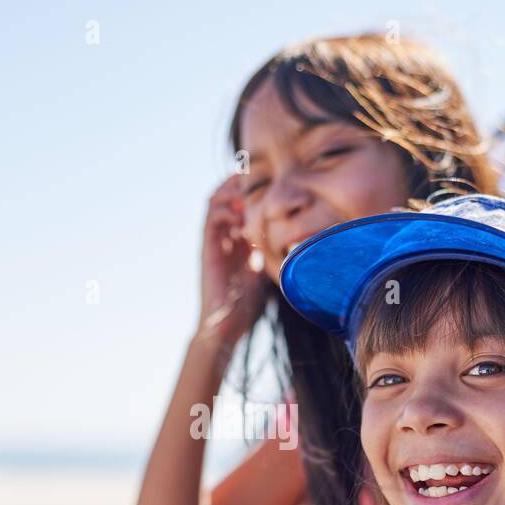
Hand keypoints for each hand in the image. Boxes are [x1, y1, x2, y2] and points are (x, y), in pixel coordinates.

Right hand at [199, 174, 268, 346]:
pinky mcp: (208, 250)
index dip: (250, 189)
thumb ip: (273, 255)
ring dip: (229, 193)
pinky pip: (212, 221)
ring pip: (214, 203)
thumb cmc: (246, 305)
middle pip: (224, 196)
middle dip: (238, 183)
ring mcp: (214, 242)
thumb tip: (296, 243)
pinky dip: (225, 213)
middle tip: (254, 178)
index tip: (269, 180)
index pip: (240, 204)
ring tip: (246, 193)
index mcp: (238, 240)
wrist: (226, 325)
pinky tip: (242, 219)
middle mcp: (224, 237)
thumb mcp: (267, 271)